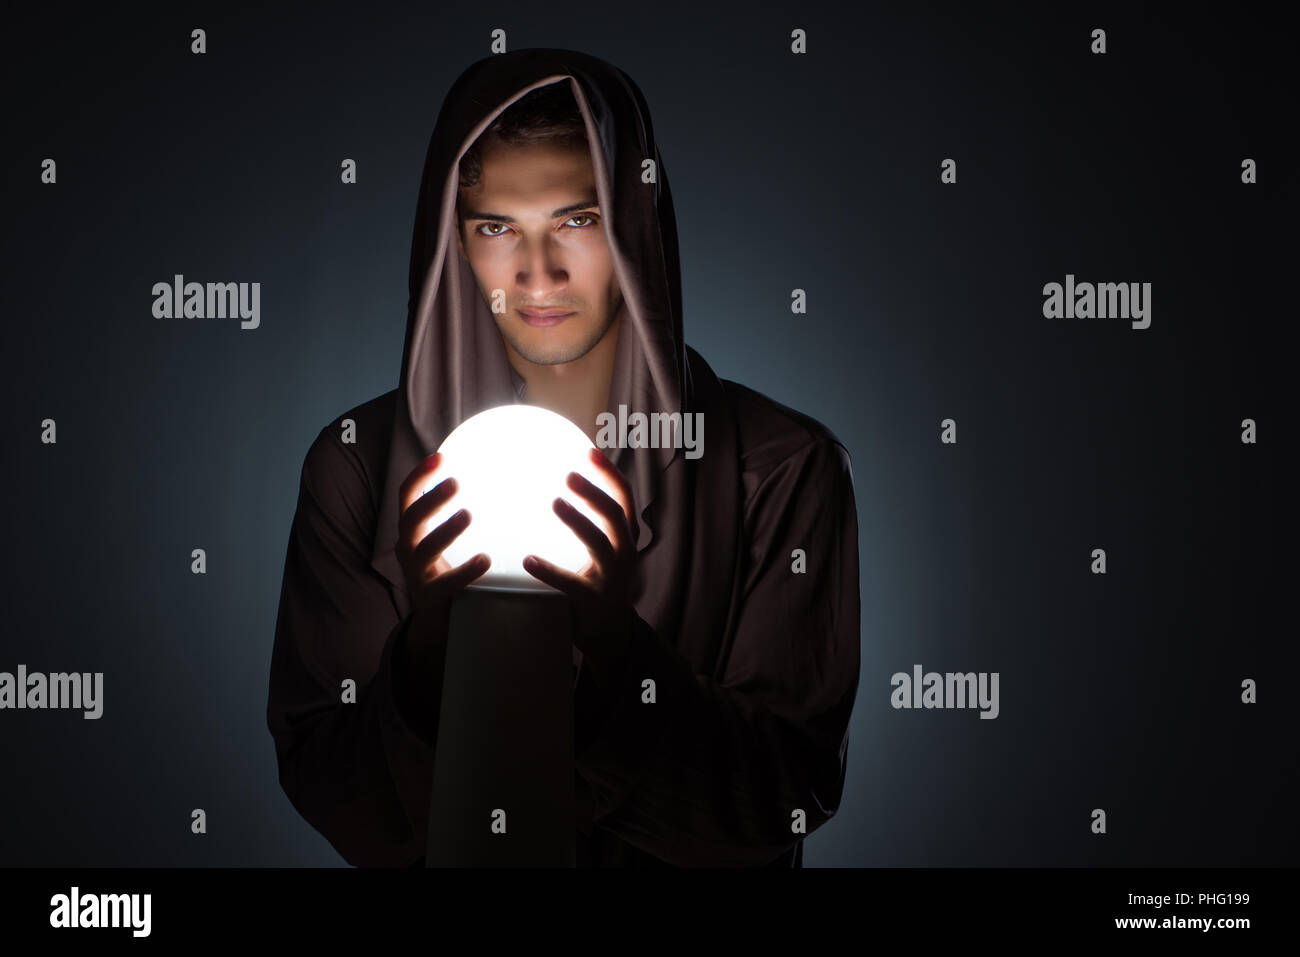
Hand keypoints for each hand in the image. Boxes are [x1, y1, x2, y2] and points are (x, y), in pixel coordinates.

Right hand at [396, 452, 490, 665]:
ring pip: (425, 548)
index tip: (441, 457)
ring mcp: (415, 574)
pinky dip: (464, 570)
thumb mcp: (447, 541)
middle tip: (456, 482)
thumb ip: (459, 514)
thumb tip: (495, 477)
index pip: (407, 496)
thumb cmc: (446, 570)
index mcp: (412, 530)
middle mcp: (408, 548)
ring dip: (446, 529)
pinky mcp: (428, 597)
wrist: (436, 621)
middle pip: (412, 518)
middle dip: (432, 498)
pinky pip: (445, 582)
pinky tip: (486, 560)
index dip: (420, 475)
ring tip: (468, 515)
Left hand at [522, 447, 638, 680]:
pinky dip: (550, 571)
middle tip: (567, 475)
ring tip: (554, 502)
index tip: (588, 451)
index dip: (609, 474)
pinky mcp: (595, 601)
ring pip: (599, 544)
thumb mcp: (601, 550)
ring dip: (577, 520)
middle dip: (593, 492)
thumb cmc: (597, 581)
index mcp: (625, 536)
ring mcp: (613, 578)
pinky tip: (527, 560)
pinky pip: (572, 584)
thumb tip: (554, 484)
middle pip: (615, 515)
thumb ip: (588, 522)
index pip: (624, 497)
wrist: (609, 633)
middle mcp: (626, 553)